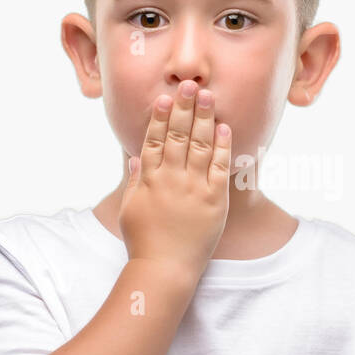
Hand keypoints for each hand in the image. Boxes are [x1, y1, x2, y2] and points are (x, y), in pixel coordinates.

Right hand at [119, 80, 232, 277]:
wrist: (165, 269)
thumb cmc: (145, 242)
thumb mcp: (130, 209)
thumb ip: (135, 181)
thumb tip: (135, 157)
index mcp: (149, 180)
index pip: (153, 140)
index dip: (159, 116)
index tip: (164, 97)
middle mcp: (171, 180)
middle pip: (177, 136)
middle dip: (183, 108)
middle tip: (189, 84)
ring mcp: (194, 189)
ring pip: (199, 145)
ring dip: (203, 118)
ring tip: (206, 96)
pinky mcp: (214, 201)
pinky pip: (220, 168)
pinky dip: (223, 147)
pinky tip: (224, 127)